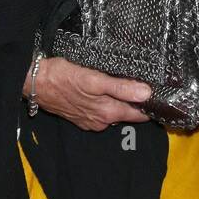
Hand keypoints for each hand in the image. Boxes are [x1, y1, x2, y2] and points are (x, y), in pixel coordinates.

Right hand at [22, 56, 152, 129]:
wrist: (34, 82)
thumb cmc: (63, 77)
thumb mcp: (94, 79)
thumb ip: (121, 87)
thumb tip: (146, 93)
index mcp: (108, 113)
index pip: (139, 114)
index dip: (151, 106)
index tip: (163, 95)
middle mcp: (101, 121)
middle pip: (128, 113)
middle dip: (138, 102)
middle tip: (149, 85)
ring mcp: (90, 120)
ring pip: (114, 112)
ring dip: (122, 102)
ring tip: (130, 85)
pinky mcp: (80, 116)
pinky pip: (101, 111)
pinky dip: (107, 102)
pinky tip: (105, 91)